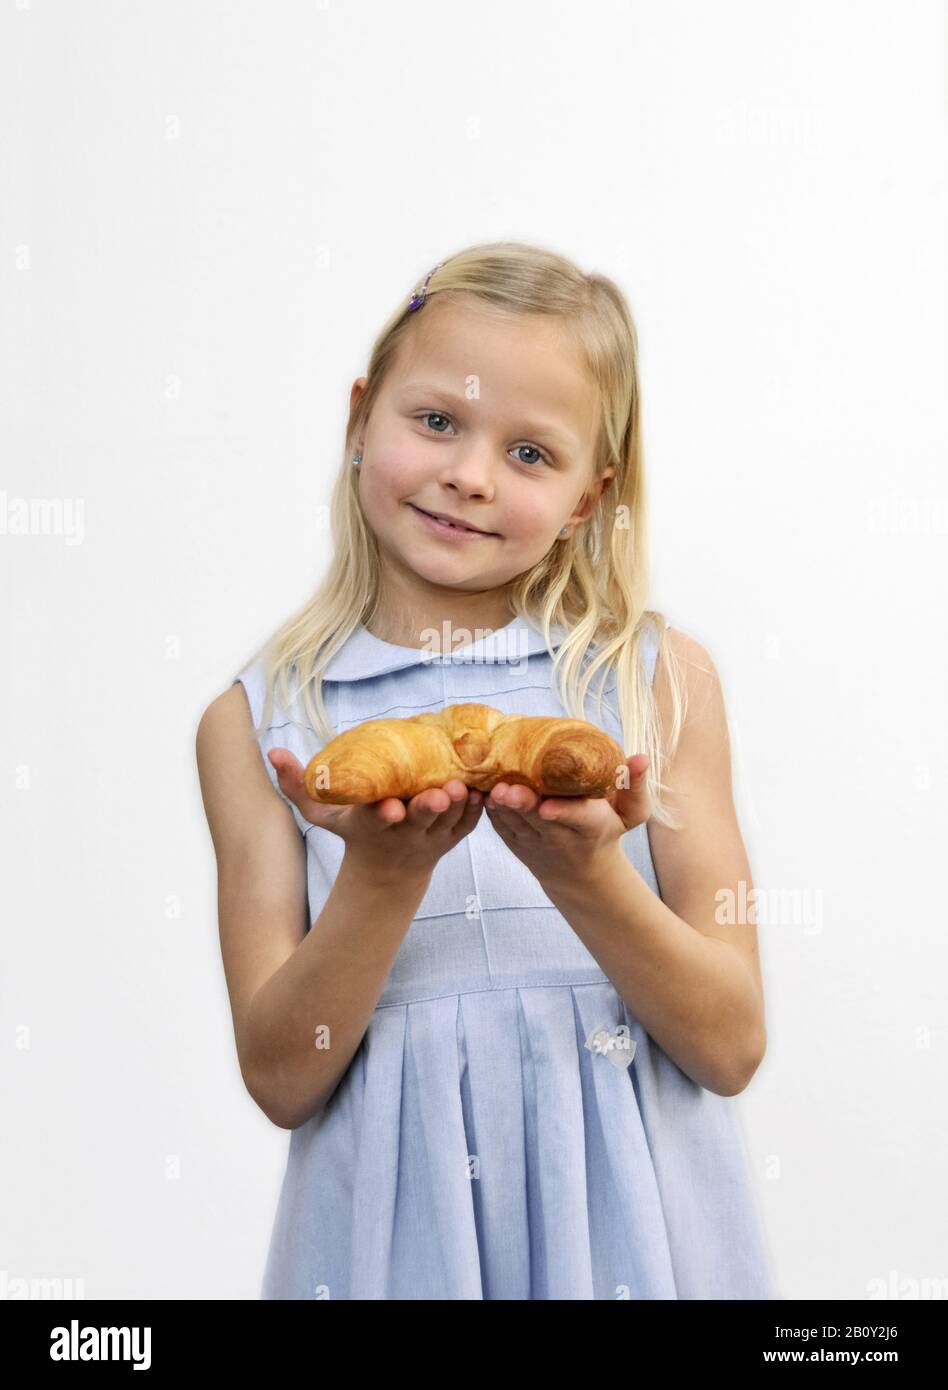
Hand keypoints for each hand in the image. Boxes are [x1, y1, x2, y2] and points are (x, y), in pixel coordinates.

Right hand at [266, 748, 484, 877]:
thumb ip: (296, 786)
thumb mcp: (322, 815)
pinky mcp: (452, 838)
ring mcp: (432, 838)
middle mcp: (404, 834)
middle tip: (440, 793)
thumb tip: (273, 753)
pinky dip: (478, 810)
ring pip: (450, 823)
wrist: (387, 870)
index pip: (377, 820)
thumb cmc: (353, 830)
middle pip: (420, 822)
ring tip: (465, 787)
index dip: (384, 814)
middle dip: (429, 810)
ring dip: (459, 808)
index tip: (389, 808)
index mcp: (373, 826)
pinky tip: (485, 788)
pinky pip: (469, 825)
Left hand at [484, 754, 650, 885]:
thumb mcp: (631, 814)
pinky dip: (489, 810)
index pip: (577, 820)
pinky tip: (480, 789)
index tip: (547, 807)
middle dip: (521, 806)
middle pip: (538, 821)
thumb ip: (635, 786)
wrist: (582, 872)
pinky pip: (500, 826)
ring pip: (514, 823)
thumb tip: (641, 756)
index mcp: (591, 827)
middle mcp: (560, 838)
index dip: (562, 813)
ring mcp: (534, 843)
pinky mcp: (515, 842)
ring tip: (489, 787)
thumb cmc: (608, 830)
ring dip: (500, 807)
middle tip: (506, 790)